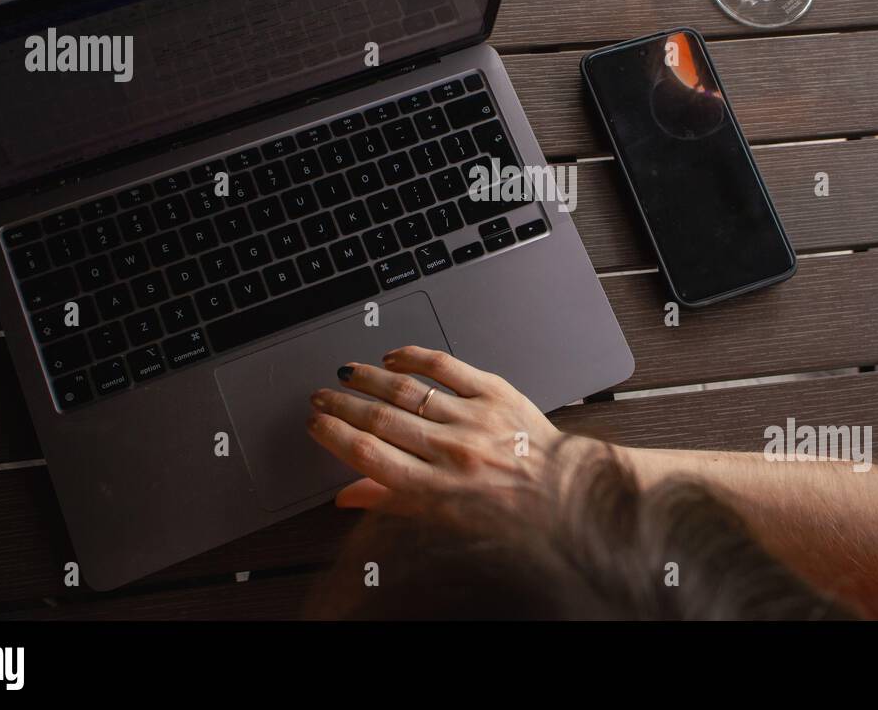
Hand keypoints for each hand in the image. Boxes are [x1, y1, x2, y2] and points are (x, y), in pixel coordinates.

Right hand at [307, 345, 567, 512]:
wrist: (561, 492)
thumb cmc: (504, 512)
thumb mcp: (443, 520)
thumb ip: (391, 501)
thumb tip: (345, 496)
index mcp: (434, 489)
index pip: (368, 456)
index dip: (333, 436)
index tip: (316, 424)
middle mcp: (450, 452)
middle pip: (379, 420)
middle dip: (341, 405)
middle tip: (320, 396)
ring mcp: (472, 418)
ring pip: (406, 390)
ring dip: (368, 379)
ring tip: (347, 374)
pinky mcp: (494, 391)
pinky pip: (445, 366)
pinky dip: (413, 356)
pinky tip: (392, 356)